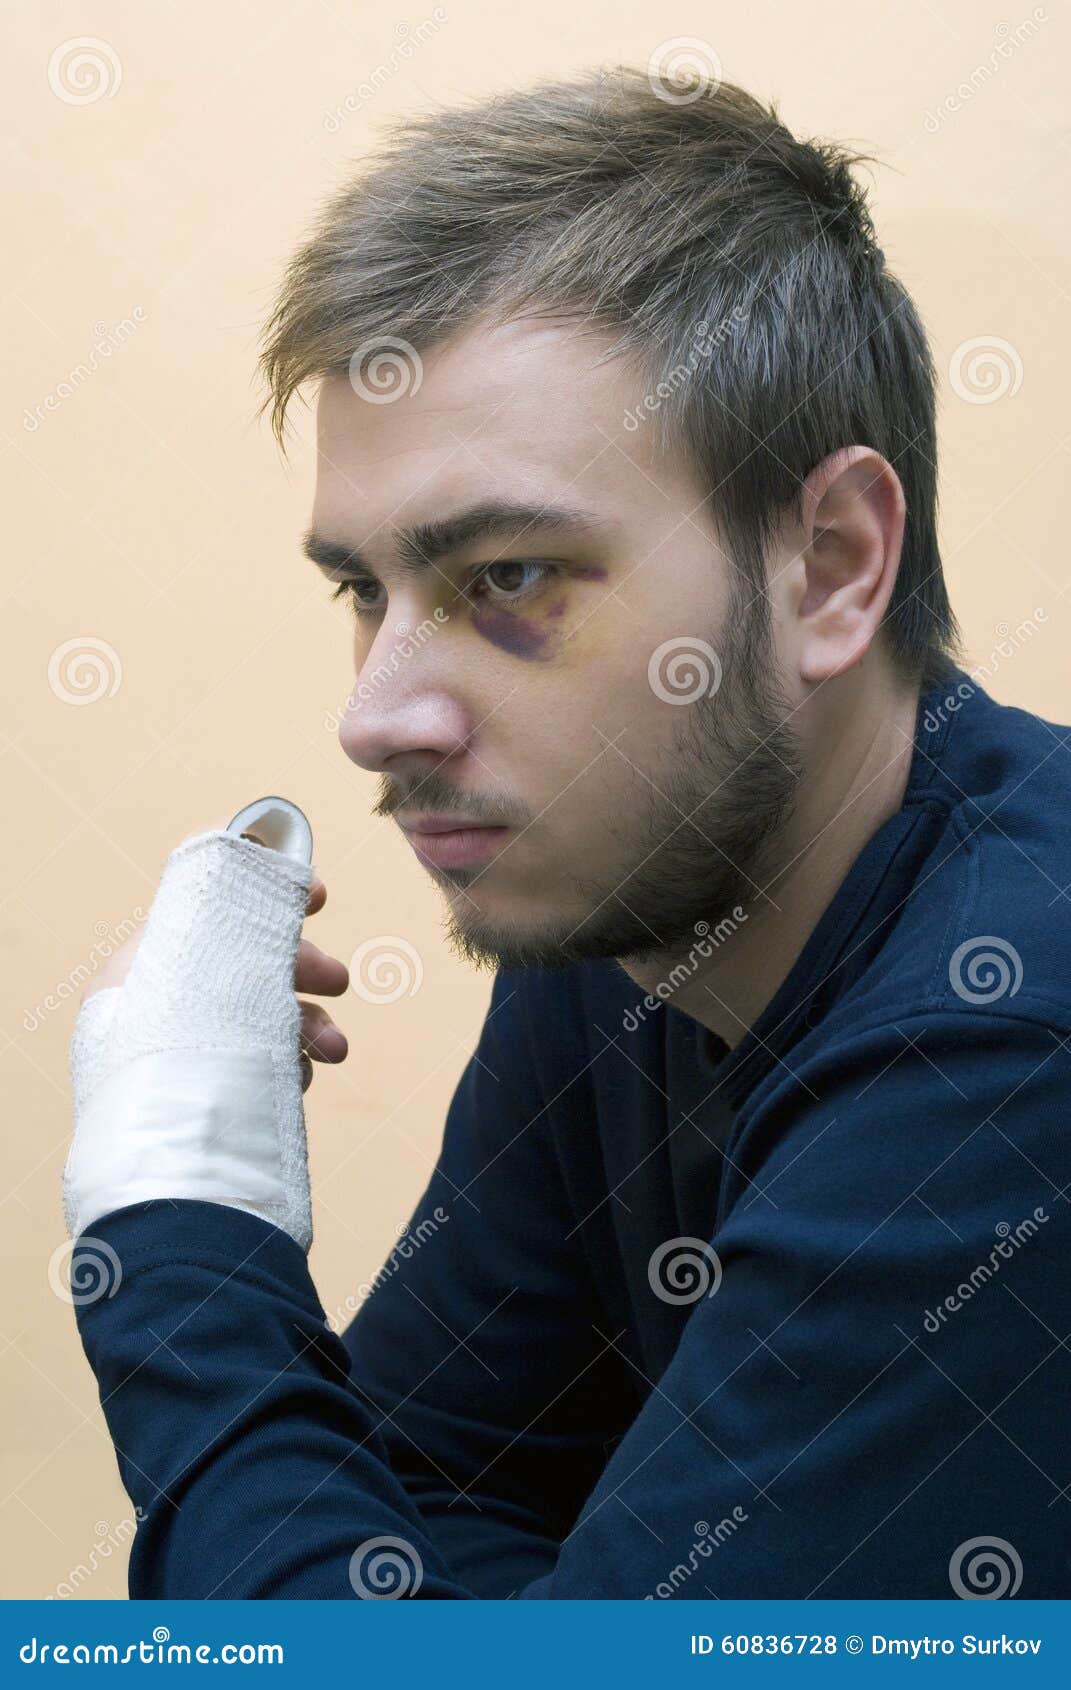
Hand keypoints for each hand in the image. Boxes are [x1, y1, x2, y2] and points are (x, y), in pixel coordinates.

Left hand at [64, 825, 342, 1251]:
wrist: (182, 1205)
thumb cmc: (181, 1083)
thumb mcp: (192, 975)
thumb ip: (215, 911)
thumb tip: (240, 848)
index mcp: (137, 983)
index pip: (198, 916)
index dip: (260, 897)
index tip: (315, 894)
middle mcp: (155, 1022)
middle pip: (238, 968)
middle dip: (298, 971)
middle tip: (337, 979)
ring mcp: (187, 1069)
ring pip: (260, 1021)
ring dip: (307, 1024)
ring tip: (331, 1052)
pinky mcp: (216, 1108)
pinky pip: (262, 1066)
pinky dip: (290, 1064)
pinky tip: (302, 1081)